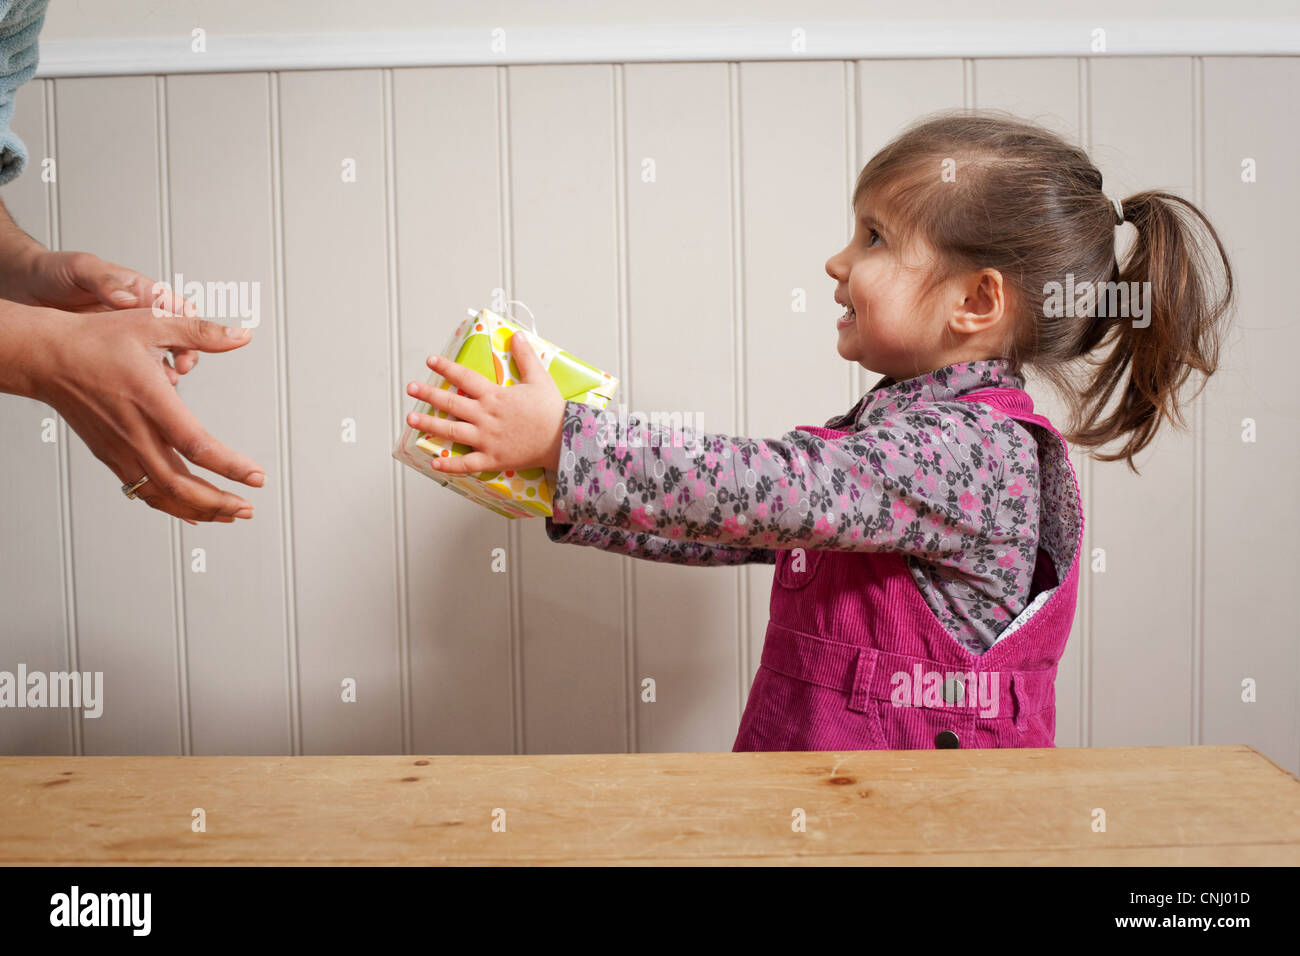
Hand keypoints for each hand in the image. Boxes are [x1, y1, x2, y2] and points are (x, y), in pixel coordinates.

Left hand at [5, 248, 200, 385]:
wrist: (23, 290)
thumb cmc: (53, 272)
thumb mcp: (80, 269)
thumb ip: (106, 282)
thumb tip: (128, 300)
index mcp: (138, 291)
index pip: (177, 309)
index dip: (189, 325)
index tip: (186, 340)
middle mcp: (138, 316)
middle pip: (177, 337)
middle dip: (184, 354)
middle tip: (180, 366)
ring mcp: (126, 338)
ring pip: (159, 358)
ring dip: (166, 372)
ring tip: (165, 383)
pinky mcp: (112, 356)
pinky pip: (136, 373)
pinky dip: (144, 384)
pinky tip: (142, 391)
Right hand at [30, 307, 266, 523]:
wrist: (46, 356)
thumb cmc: (95, 340)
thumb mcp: (153, 323)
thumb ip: (202, 332)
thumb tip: (242, 335)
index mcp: (151, 402)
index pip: (196, 445)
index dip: (230, 466)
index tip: (257, 477)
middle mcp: (134, 432)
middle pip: (179, 484)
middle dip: (218, 502)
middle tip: (248, 508)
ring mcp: (119, 448)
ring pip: (161, 494)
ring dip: (198, 510)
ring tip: (229, 514)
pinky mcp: (110, 455)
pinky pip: (142, 490)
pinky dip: (170, 505)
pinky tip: (190, 510)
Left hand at [404, 331, 565, 473]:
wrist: (563, 440)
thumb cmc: (552, 411)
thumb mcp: (540, 379)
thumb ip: (525, 357)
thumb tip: (516, 335)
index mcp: (495, 396)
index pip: (465, 378)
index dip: (446, 368)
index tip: (431, 361)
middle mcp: (486, 417)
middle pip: (451, 403)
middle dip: (428, 394)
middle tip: (411, 388)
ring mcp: (487, 439)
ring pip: (452, 431)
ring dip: (429, 425)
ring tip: (411, 419)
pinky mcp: (492, 459)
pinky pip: (466, 463)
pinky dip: (450, 464)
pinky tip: (435, 462)